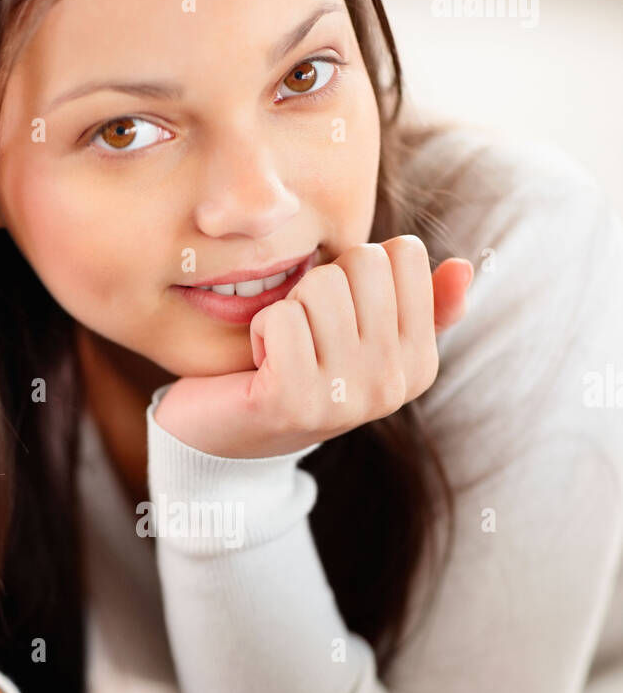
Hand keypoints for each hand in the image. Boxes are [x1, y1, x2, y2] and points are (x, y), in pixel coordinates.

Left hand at [154, 238, 472, 458]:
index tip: (340, 315)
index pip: (405, 253)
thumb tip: (463, 266)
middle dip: (324, 283)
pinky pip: (281, 316)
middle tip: (307, 332)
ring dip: (289, 307)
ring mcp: (345, 398)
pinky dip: (260, 329)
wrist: (228, 439)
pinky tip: (260, 366)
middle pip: (364, 262)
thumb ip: (419, 302)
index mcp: (420, 364)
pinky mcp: (292, 402)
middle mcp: (392, 386)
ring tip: (284, 350)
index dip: (358, 269)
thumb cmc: (298, 370)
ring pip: (320, 285)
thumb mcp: (365, 335)